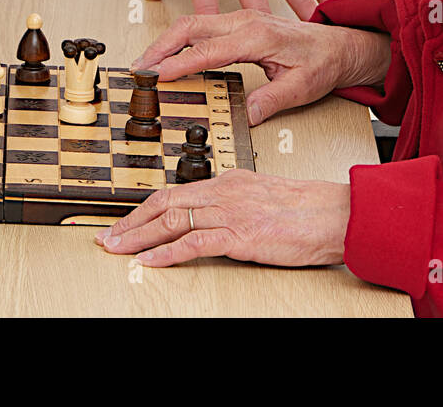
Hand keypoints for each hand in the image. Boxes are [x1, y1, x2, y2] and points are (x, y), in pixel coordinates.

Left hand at [96, 170, 349, 267]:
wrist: (335, 214)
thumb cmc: (307, 209)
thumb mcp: (262, 199)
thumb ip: (234, 204)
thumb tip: (209, 219)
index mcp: (229, 181)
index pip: (175, 191)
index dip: (144, 208)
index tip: (124, 222)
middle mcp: (225, 191)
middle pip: (165, 202)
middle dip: (131, 222)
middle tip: (107, 237)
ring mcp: (232, 212)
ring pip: (173, 220)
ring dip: (139, 237)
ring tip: (117, 249)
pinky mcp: (242, 234)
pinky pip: (195, 242)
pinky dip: (168, 253)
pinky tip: (150, 260)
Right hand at [132, 8, 390, 124]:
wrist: (340, 45)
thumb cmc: (324, 62)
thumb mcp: (303, 87)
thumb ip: (273, 100)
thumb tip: (247, 114)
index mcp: (258, 35)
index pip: (209, 49)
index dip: (181, 63)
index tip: (159, 75)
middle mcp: (246, 21)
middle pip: (191, 26)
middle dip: (161, 46)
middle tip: (140, 67)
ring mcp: (242, 19)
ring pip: (193, 23)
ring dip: (168, 41)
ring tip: (148, 62)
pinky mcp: (240, 23)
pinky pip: (203, 26)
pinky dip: (181, 38)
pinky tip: (171, 54)